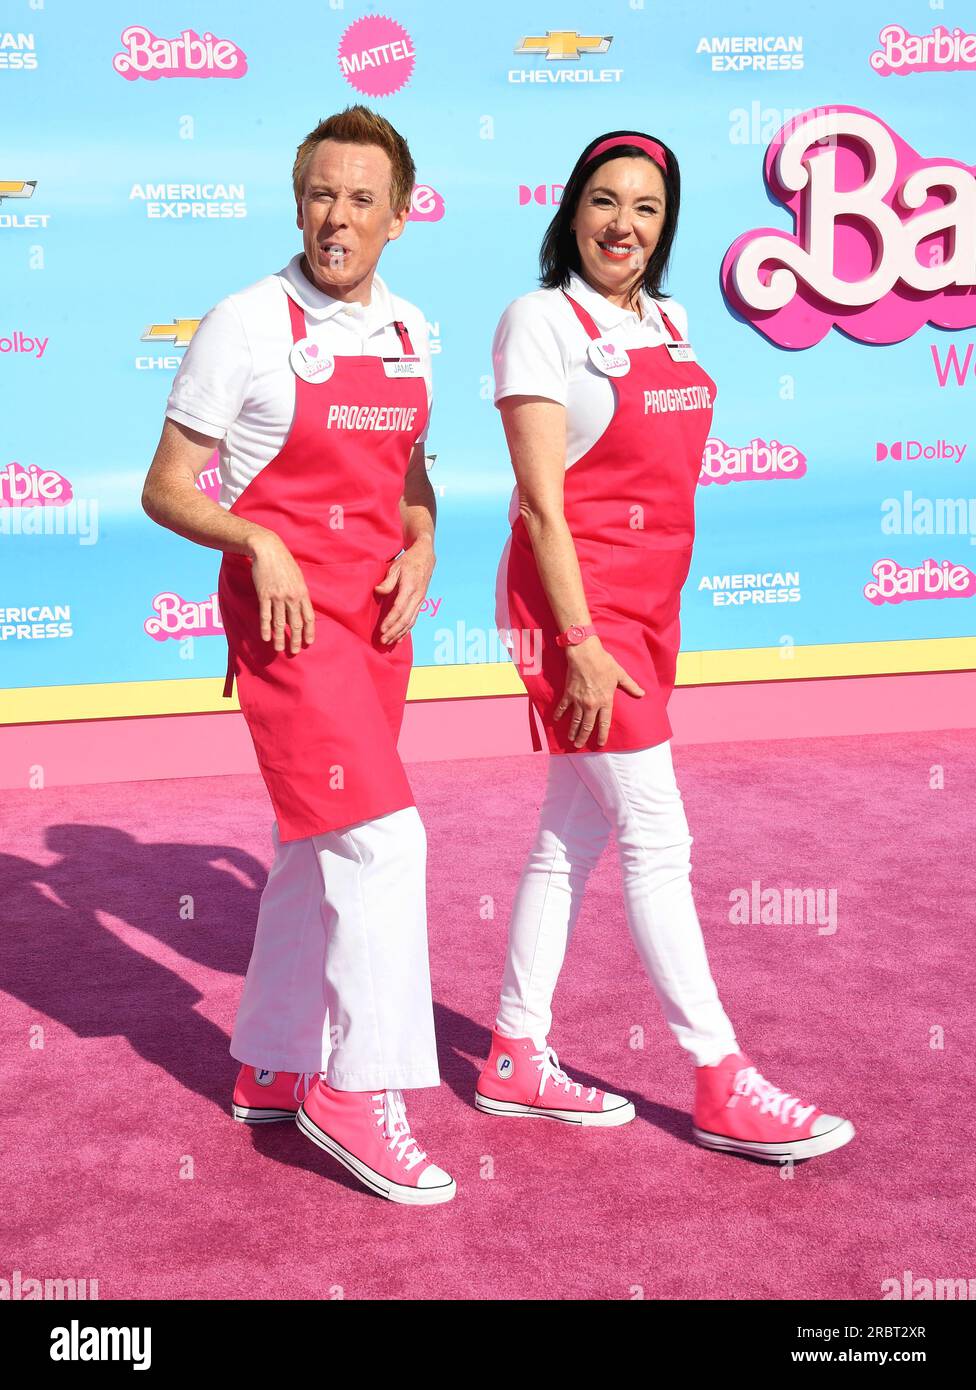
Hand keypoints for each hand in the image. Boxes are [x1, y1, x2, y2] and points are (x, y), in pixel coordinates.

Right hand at [248, 533, 315, 654]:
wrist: (268, 550)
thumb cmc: (284, 562)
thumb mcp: (298, 577)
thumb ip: (300, 593)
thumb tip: (302, 607)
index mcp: (302, 593)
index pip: (309, 617)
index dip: (309, 632)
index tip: (309, 642)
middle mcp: (291, 597)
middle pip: (295, 623)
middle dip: (296, 640)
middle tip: (295, 651)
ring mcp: (277, 597)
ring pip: (279, 623)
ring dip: (280, 638)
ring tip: (280, 649)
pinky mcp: (264, 595)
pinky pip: (265, 615)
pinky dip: (265, 628)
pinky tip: (266, 638)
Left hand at [375, 538, 434, 644]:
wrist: (425, 556)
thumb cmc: (409, 560)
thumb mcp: (396, 566)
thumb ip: (388, 581)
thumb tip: (378, 591)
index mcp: (410, 587)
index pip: (399, 608)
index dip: (391, 621)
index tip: (382, 629)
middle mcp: (417, 596)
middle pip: (406, 619)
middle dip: (394, 632)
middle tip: (383, 641)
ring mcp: (420, 600)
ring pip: (411, 621)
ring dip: (400, 633)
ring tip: (389, 642)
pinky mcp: (420, 602)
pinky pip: (414, 619)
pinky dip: (407, 630)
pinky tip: (400, 638)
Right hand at [553, 637, 644, 747]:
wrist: (585, 654)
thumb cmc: (604, 663)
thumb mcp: (620, 674)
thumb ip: (630, 686)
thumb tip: (642, 694)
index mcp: (605, 701)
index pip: (604, 722)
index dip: (602, 734)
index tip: (600, 743)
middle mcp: (591, 704)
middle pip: (587, 725)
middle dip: (583, 737)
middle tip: (579, 746)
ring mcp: (578, 700)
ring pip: (575, 720)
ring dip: (572, 731)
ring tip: (571, 739)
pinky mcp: (568, 694)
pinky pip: (562, 707)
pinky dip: (558, 714)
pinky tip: (556, 720)